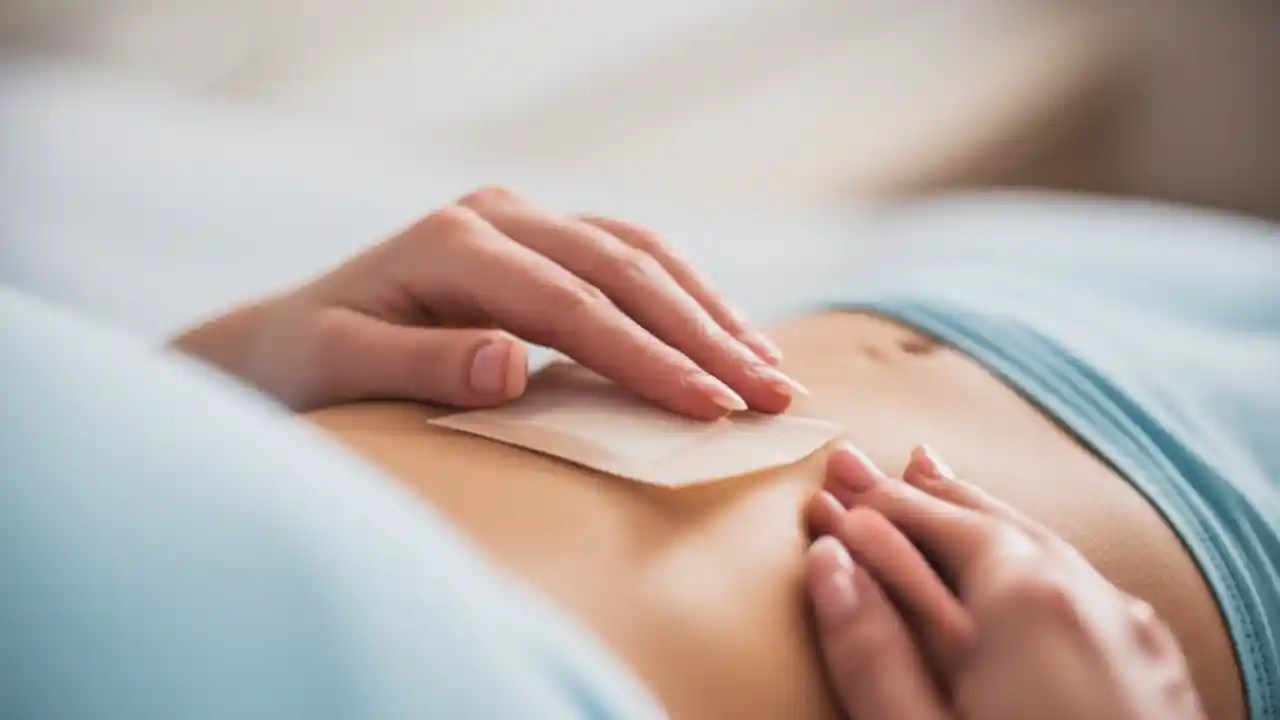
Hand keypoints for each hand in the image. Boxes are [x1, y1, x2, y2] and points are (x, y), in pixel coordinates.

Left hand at [171, 187, 803, 415]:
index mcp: (452, 244)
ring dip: (709, 311)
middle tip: (771, 396)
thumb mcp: (341, 368)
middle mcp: (496, 216)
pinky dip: (685, 294)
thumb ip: (422, 364)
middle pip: (623, 270)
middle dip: (703, 337)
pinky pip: (628, 254)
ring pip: (639, 252)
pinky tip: (727, 333)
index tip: (710, 408)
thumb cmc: (308, 363)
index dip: (646, 357)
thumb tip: (510, 366)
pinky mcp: (538, 237)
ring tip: (770, 369)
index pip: (573, 305)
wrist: (285, 336)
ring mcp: (520, 219)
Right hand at [803, 444, 1204, 719]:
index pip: (929, 524)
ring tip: (930, 477)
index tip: (824, 490)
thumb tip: (828, 566)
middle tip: (858, 464)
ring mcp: (1130, 629)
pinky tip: (1014, 556)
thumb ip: (871, 650)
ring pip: (1036, 544)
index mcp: (1027, 601)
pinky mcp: (1152, 665)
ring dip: (973, 513)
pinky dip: (1026, 553)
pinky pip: (1077, 581)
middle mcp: (1088, 596)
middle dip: (915, 492)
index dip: (868, 507)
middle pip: (983, 520)